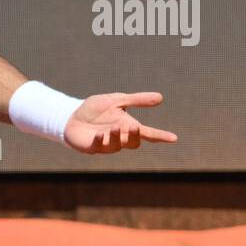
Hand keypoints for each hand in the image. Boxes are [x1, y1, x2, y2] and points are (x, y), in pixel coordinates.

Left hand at [62, 91, 177, 153]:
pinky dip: (102, 140)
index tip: (174, 138)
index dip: (160, 136)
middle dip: (135, 136)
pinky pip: (100, 147)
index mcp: (128, 126)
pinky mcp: (93, 146)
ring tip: (114, 127)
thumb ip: (137, 100)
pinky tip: (100, 134)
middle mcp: (119, 137)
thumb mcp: (117, 100)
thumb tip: (160, 97)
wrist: (72, 116)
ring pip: (118, 146)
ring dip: (118, 136)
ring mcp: (106, 143)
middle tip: (134, 126)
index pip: (148, 133)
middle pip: (134, 143)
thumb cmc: (95, 109)